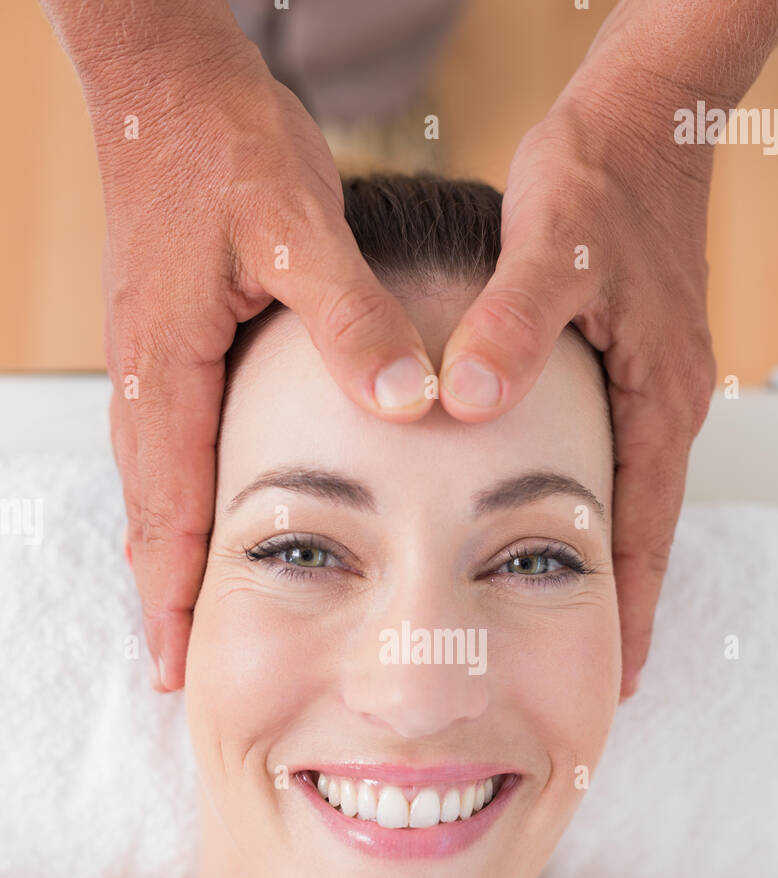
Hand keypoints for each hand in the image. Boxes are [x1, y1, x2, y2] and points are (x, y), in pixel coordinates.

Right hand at [95, 40, 435, 689]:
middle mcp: (148, 383)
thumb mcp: (299, 228)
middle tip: (182, 671)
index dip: (173, 594)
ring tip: (192, 621)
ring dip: (170, 560)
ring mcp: (152, 367)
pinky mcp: (168, 347)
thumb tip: (408, 403)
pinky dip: (181, 507)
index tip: (179, 665)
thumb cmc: (223, 148)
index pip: (167, 512)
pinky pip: (168, 452)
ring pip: (156, 490)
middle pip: (151, 518)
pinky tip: (211, 525)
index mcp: (169, 371)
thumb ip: (352, 321)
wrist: (166, 84)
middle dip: (163, 598)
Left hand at [437, 72, 716, 697]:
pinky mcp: (629, 359)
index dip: (631, 605)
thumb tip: (463, 403)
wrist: (643, 112)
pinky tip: (556, 517)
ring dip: (608, 557)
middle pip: (646, 527)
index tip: (617, 675)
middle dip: (623, 601)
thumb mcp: (552, 245)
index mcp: (657, 396)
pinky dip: (594, 500)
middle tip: (593, 672)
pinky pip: (613, 452)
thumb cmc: (601, 174)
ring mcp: (651, 382)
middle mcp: (664, 401)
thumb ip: (511, 326)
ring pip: (630, 494)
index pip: (647, 529)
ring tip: (569, 618)